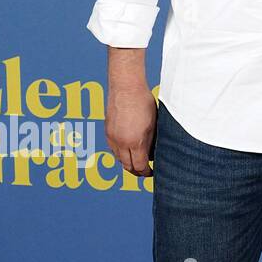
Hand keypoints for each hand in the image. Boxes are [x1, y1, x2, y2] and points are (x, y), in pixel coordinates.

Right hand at [105, 47, 155, 176]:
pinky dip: (121, 153)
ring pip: (119, 158)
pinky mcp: (107, 131)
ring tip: (139, 160)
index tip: (152, 173)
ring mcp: (112, 137)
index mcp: (135, 142)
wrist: (126, 87)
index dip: (146, 173)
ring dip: (128, 162)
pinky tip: (129, 148)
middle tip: (146, 171)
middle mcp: (120, 142)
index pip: (139, 166)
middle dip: (137, 171)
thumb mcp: (154, 124)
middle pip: (127, 166)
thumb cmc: (144, 103)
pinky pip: (113, 149)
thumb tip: (152, 154)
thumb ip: (152, 141)